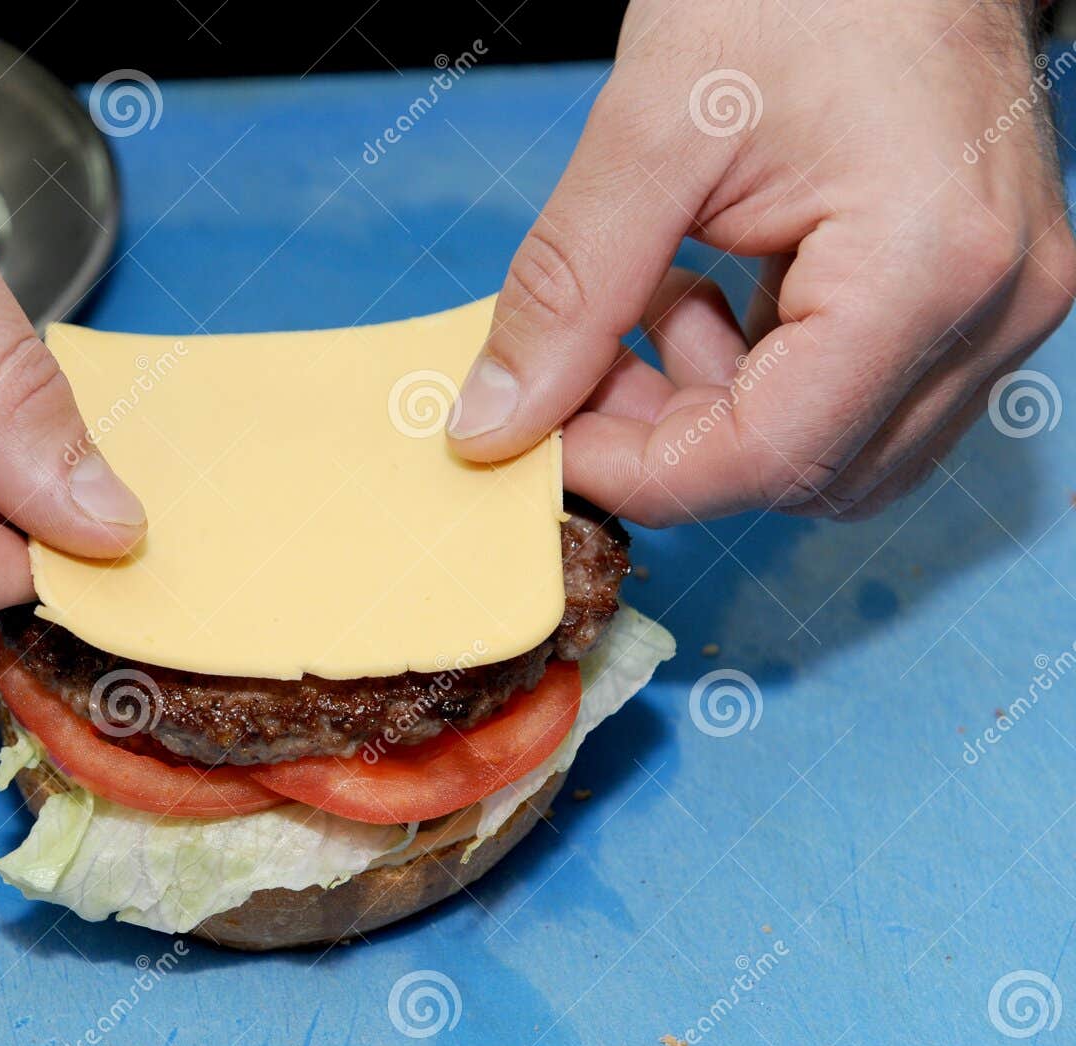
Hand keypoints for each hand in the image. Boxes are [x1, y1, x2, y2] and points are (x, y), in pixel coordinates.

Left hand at [447, 0, 1075, 522]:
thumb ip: (568, 289)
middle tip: (578, 363)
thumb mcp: (651, 127)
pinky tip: (697, 294)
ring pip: (827, 452)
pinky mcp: (970, 297)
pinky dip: (751, 379)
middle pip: (802, 470)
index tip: (537, 436)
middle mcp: (992, 310)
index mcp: (928, 270)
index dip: (635, 472)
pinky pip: (850, 399)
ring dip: (708, 413)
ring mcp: (995, 307)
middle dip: (668, 441)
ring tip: (644, 305)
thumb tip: (494, 421)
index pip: (770, 457)